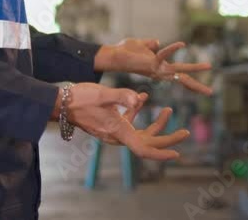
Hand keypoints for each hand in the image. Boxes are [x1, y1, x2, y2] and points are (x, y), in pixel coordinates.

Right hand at [66, 83, 189, 160]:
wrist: (61, 102)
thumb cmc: (80, 98)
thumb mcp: (102, 94)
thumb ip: (122, 96)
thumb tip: (139, 99)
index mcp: (118, 131)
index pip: (143, 149)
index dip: (161, 153)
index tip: (177, 153)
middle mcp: (117, 135)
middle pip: (148, 143)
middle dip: (167, 138)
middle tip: (186, 131)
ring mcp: (114, 130)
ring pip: (141, 133)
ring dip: (157, 124)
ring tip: (168, 109)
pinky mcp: (111, 123)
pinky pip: (131, 123)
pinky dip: (140, 113)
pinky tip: (144, 98)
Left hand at [95, 39, 213, 94]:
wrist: (113, 55)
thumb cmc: (126, 52)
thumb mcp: (142, 46)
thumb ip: (150, 44)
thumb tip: (157, 42)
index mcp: (160, 69)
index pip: (179, 75)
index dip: (190, 80)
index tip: (202, 87)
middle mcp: (160, 72)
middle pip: (182, 79)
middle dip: (197, 86)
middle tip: (211, 92)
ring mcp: (157, 69)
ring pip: (179, 70)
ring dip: (194, 67)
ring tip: (209, 66)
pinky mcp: (150, 63)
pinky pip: (163, 54)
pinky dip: (172, 48)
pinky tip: (182, 44)